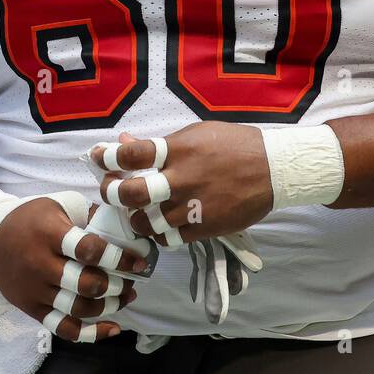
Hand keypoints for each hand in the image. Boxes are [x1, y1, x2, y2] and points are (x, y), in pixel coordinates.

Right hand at [0, 196, 149, 341]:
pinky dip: (90, 334)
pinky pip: (63, 328)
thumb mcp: (59, 205)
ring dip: (108, 307)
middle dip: (116, 286)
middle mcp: (40, 264)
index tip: (139, 263)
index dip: (119, 258)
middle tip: (132, 281)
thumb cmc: (32, 220)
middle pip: (85, 284)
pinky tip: (113, 328)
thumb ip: (89, 215)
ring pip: (77, 308)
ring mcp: (35, 290)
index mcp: (49, 234)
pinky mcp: (31, 309)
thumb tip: (125, 228)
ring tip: (125, 298)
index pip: (88, 250)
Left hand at [89, 125, 272, 245]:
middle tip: (112, 191)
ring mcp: (194, 206)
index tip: (99, 158)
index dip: (108, 158)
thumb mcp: (197, 134)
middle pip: (133, 193)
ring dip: (136, 218)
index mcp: (180, 150)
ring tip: (137, 212)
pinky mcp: (205, 228)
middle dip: (113, 193)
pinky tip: (161, 226)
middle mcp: (183, 179)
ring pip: (148, 222)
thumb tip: (124, 142)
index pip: (133, 154)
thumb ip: (161, 143)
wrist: (274, 169)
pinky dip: (159, 234)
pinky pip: (169, 239)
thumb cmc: (234, 145)